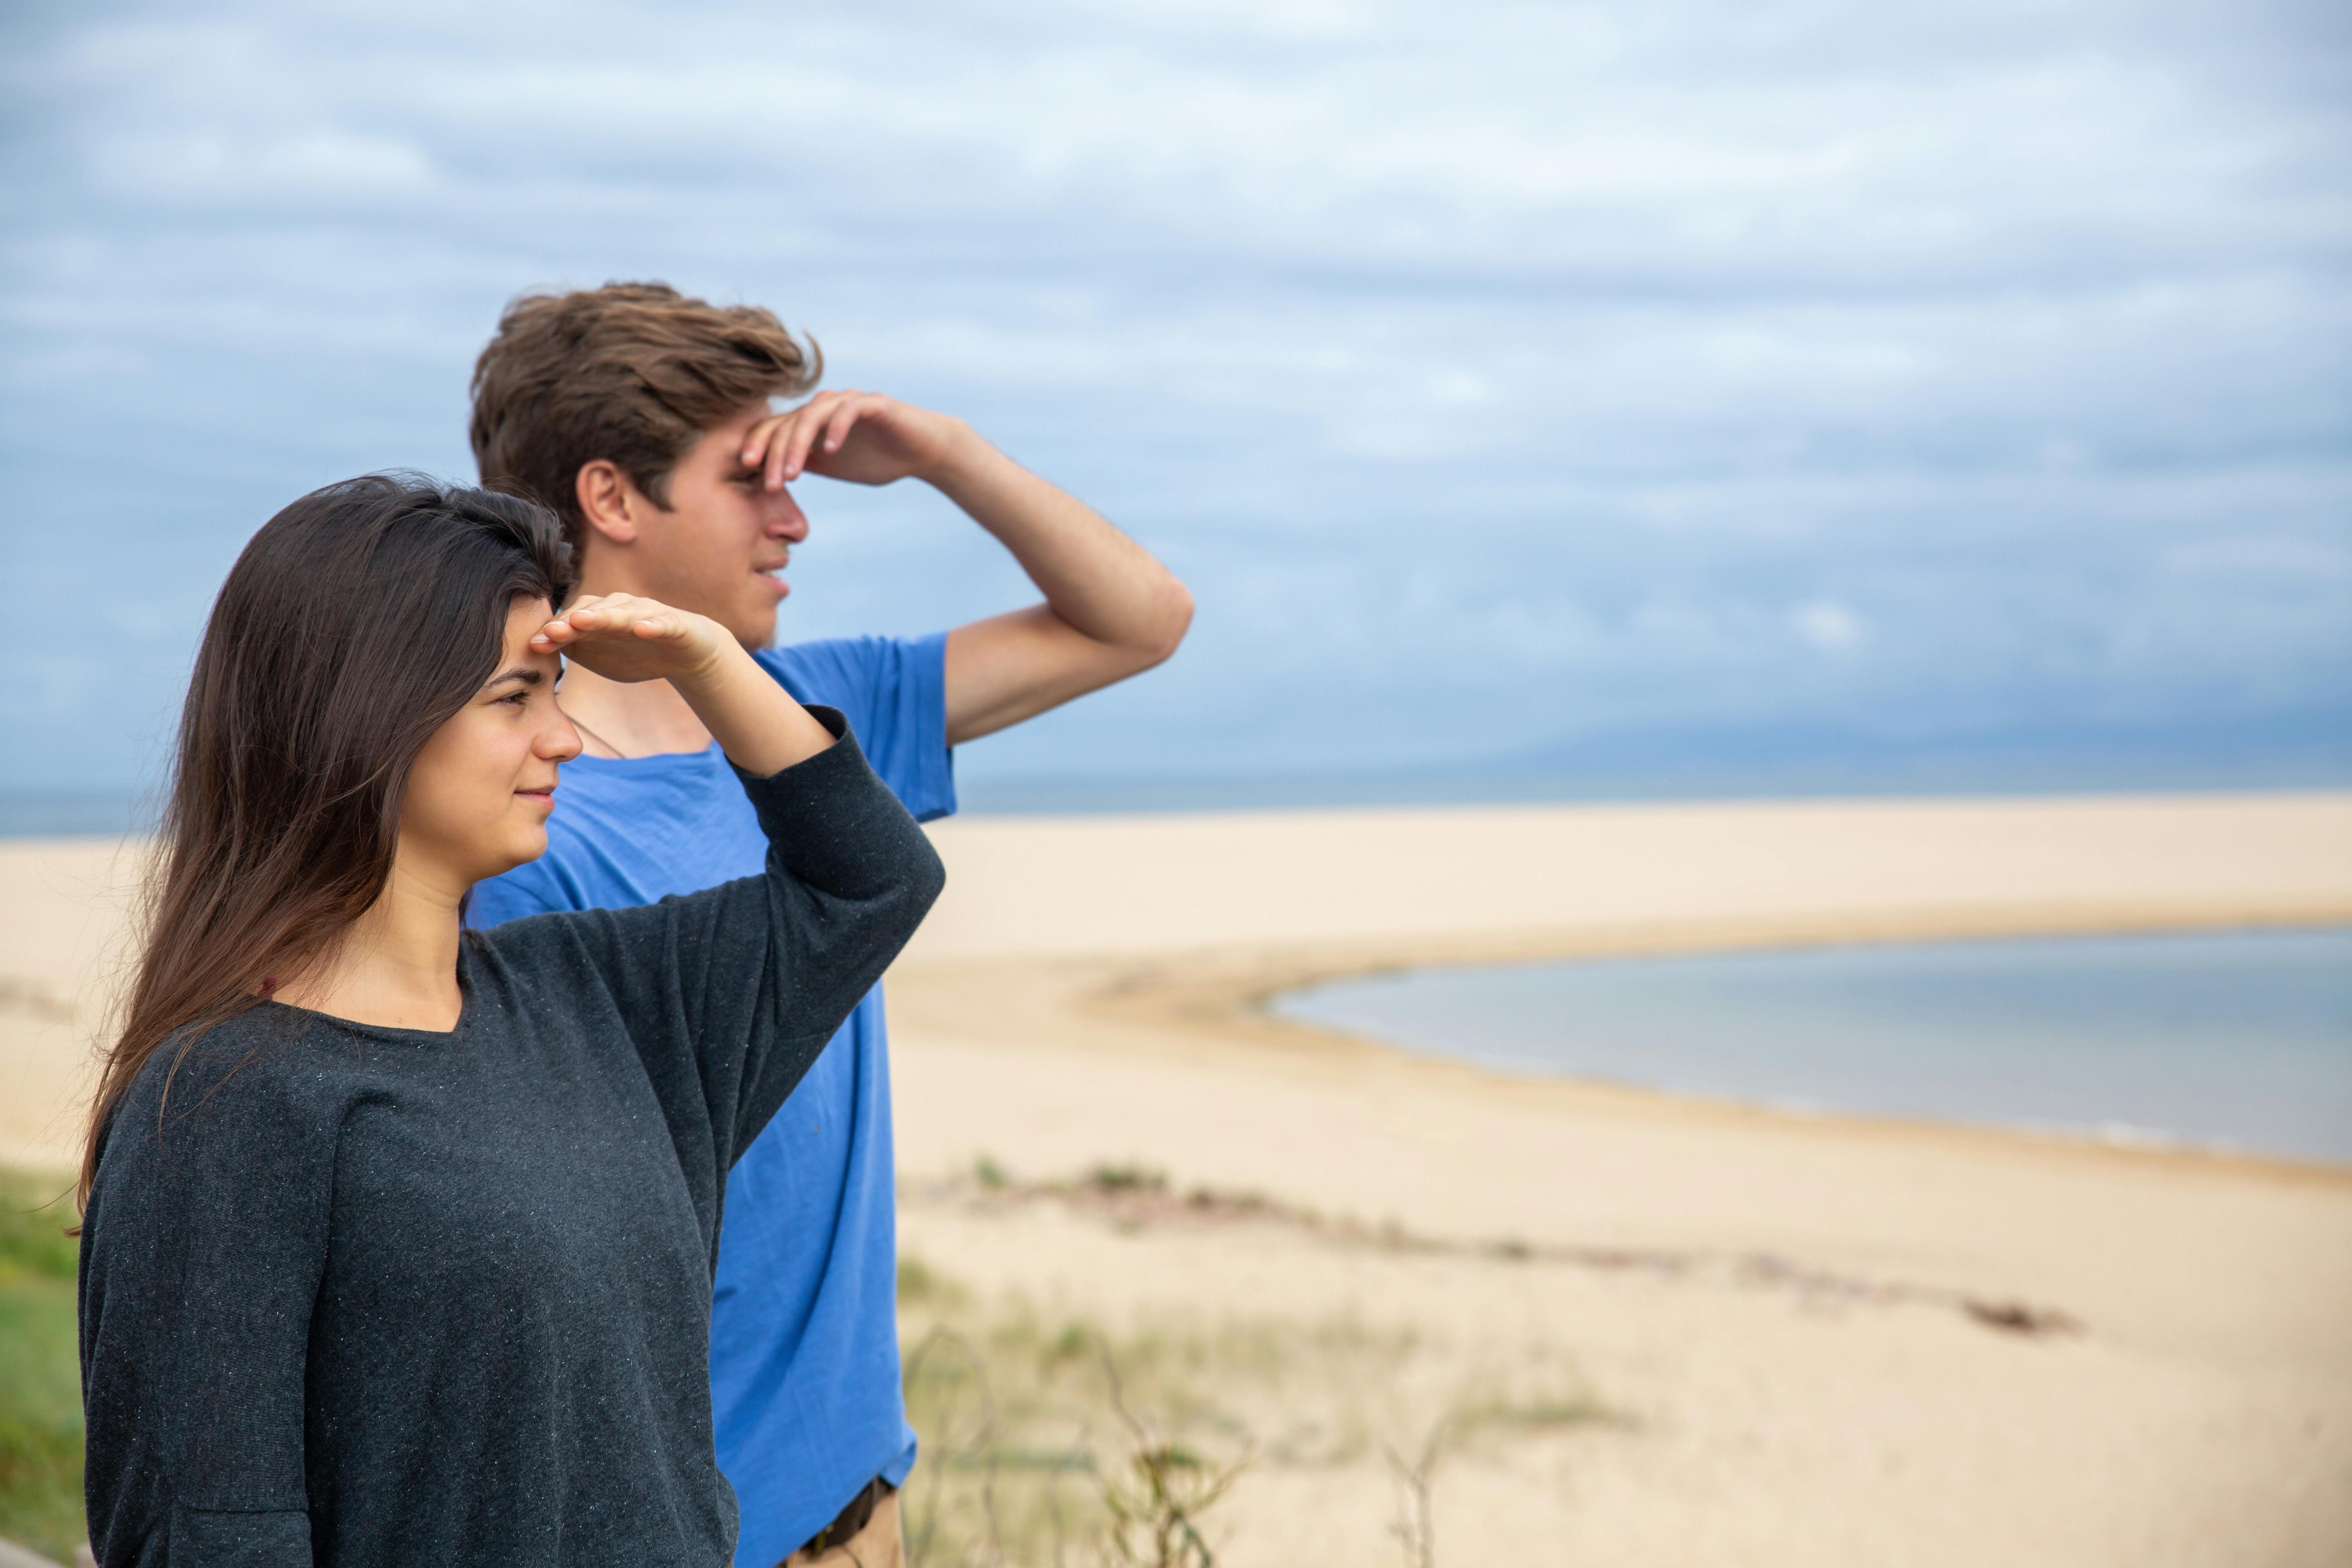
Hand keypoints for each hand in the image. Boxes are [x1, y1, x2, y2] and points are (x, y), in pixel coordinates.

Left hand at [529, 593, 729, 686]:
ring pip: (624, 612)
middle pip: (594, 611)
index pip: (573, 620)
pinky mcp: (675, 624)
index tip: (536, 644)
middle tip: (555, 630)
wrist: (686, 653)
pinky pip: (664, 623)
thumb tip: (536, 645)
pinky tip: (642, 630)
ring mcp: (648, 613)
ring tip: (586, 621)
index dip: (556, 631)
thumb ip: (572, 648)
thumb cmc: (637, 652)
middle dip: (574, 620)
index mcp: (600, 617)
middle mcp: (621, 609)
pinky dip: (653, 625)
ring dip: (604, 616)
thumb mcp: (601, 656)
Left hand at [741, 390, 969, 490]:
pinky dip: (836, 428)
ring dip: (797, 444)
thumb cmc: (877, 458)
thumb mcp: (832, 466)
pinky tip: (830, 450)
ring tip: (792, 473)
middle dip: (773, 453)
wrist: (922, 452)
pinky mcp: (873, 404)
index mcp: (811, 423)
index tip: (747, 472)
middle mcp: (824, 407)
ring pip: (811, 415)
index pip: (774, 428)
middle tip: (769, 483)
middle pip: (787, 423)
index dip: (757, 446)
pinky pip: (847, 410)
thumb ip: (804, 462)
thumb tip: (768, 474)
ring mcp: (848, 402)